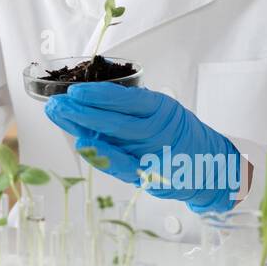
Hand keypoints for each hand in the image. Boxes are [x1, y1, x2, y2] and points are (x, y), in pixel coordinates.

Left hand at [44, 83, 241, 213]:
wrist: (212, 167)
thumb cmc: (180, 135)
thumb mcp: (163, 111)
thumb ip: (134, 107)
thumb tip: (92, 96)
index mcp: (162, 109)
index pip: (128, 99)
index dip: (99, 95)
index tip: (74, 90)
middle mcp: (158, 130)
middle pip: (115, 119)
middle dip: (81, 111)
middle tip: (54, 103)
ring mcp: (154, 154)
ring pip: (115, 139)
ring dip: (83, 127)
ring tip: (59, 116)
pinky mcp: (150, 175)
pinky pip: (122, 164)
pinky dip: (102, 155)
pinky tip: (83, 145)